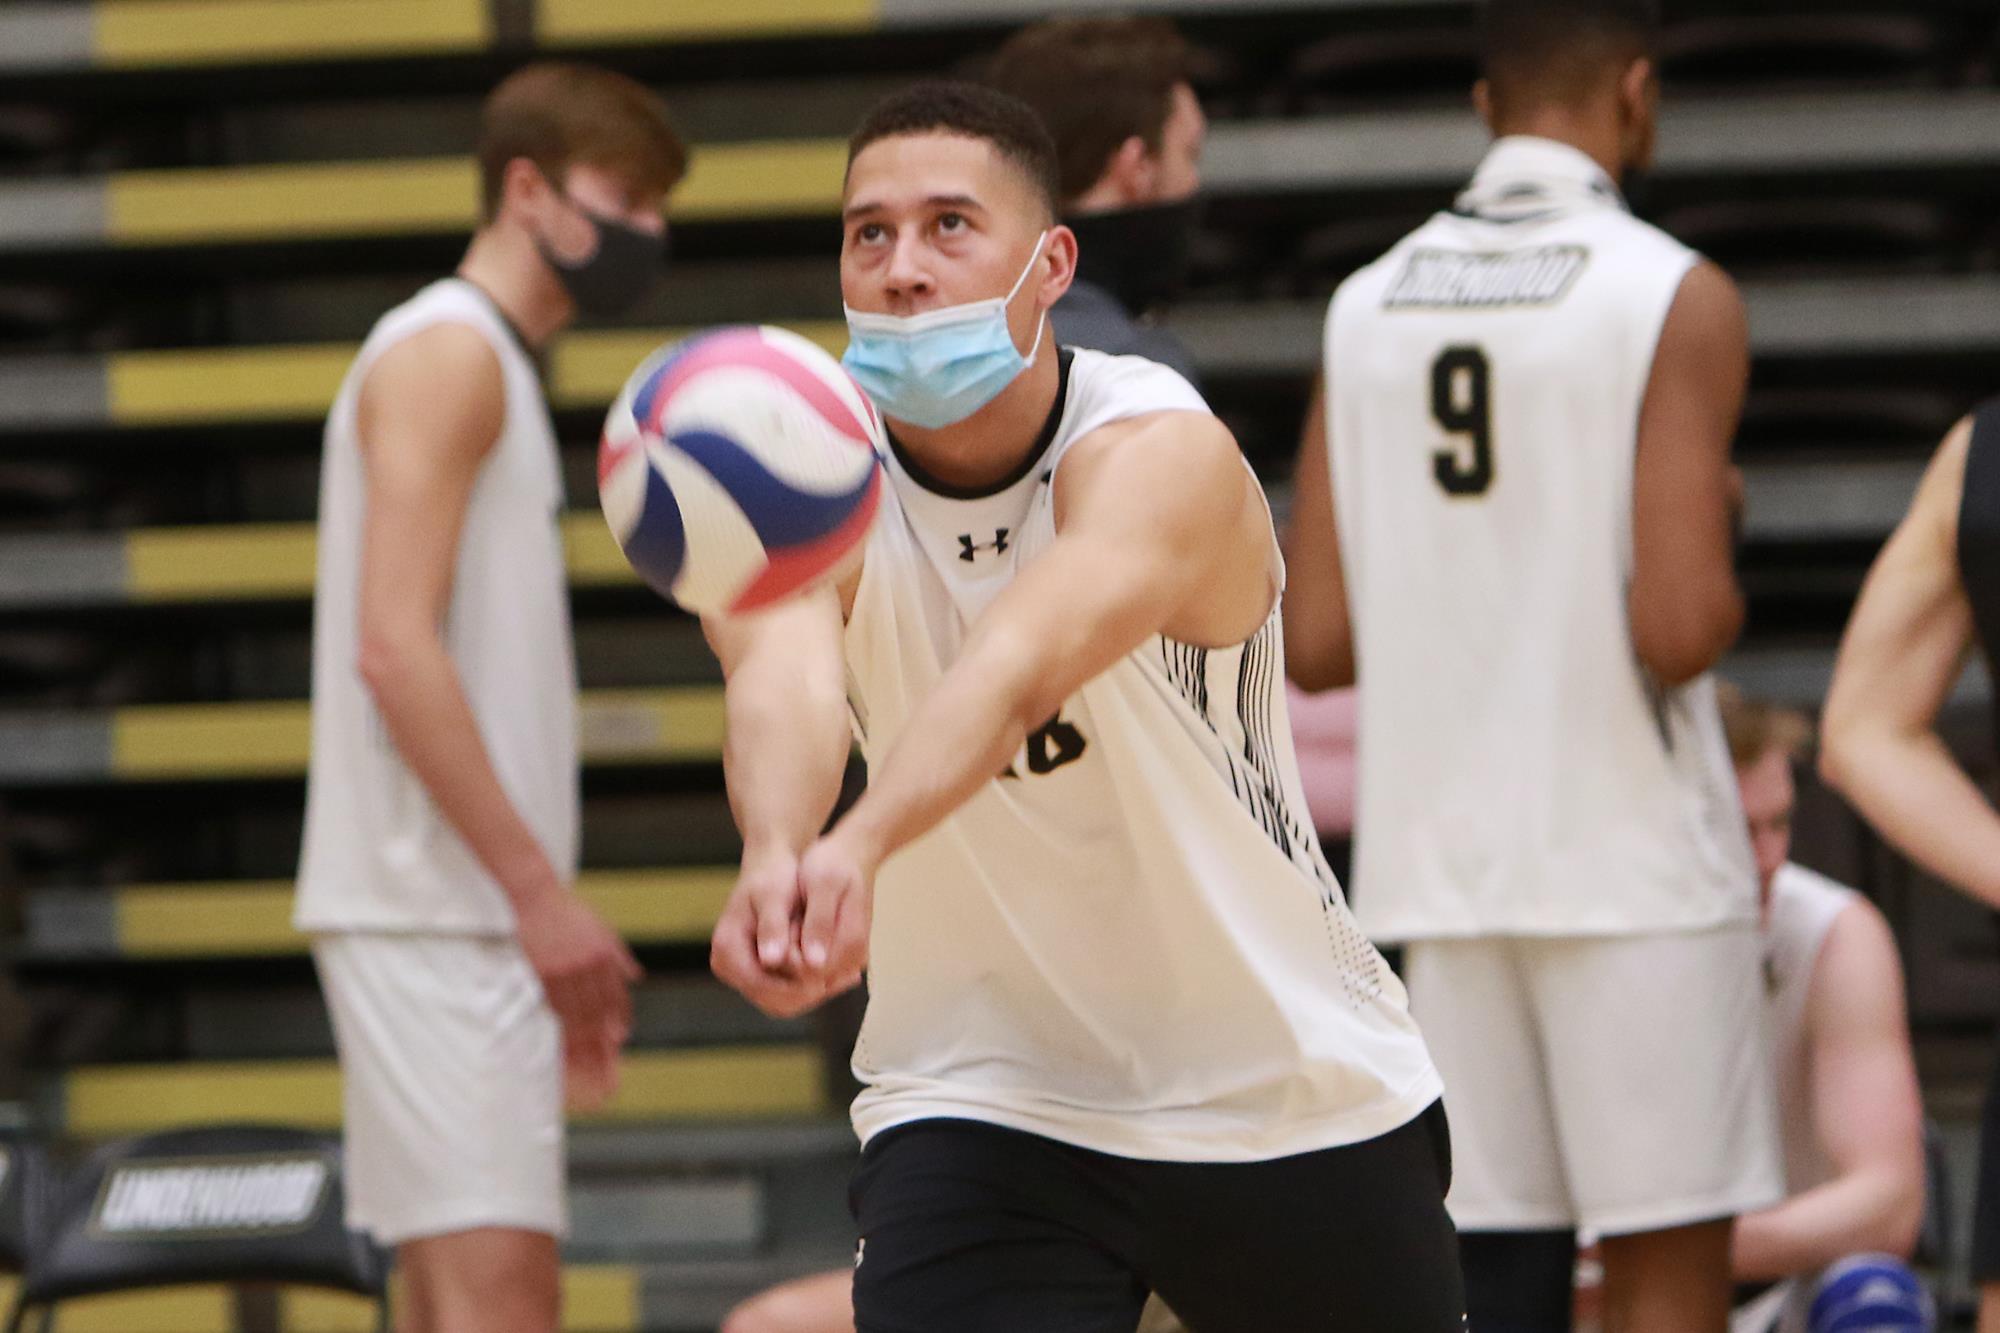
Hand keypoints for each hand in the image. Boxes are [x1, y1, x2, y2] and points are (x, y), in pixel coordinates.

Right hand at [517, 892, 641, 1102]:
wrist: (536, 897)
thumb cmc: (570, 912)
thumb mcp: (604, 928)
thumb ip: (620, 956)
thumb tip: (638, 977)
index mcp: (605, 954)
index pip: (617, 993)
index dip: (621, 1017)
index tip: (622, 1035)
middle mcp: (588, 964)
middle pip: (599, 1008)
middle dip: (604, 1035)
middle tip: (607, 1057)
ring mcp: (566, 969)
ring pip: (578, 1012)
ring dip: (584, 1037)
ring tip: (588, 1056)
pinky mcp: (544, 973)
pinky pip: (556, 1005)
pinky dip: (563, 1023)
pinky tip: (566, 1037)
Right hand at [712, 845, 837, 1017]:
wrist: (771, 867)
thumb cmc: (772, 876)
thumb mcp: (773, 896)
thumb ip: (772, 927)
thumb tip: (772, 959)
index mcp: (727, 950)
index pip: (761, 986)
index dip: (794, 988)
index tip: (825, 981)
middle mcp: (730, 968)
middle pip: (772, 1001)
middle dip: (808, 994)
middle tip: (843, 981)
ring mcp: (744, 974)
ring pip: (782, 1002)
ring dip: (814, 993)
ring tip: (846, 978)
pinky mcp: (760, 975)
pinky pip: (787, 993)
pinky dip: (812, 986)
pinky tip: (839, 973)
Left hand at [798, 828, 874, 989]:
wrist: (852, 854)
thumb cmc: (834, 864)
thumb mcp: (822, 884)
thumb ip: (818, 923)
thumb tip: (814, 963)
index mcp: (851, 944)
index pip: (809, 977)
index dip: (784, 961)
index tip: (779, 928)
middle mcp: (854, 959)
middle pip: (808, 985)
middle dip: (785, 964)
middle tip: (782, 925)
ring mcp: (849, 961)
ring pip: (807, 982)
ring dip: (788, 962)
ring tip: (789, 925)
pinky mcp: (841, 958)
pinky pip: (810, 974)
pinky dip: (794, 958)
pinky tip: (792, 932)